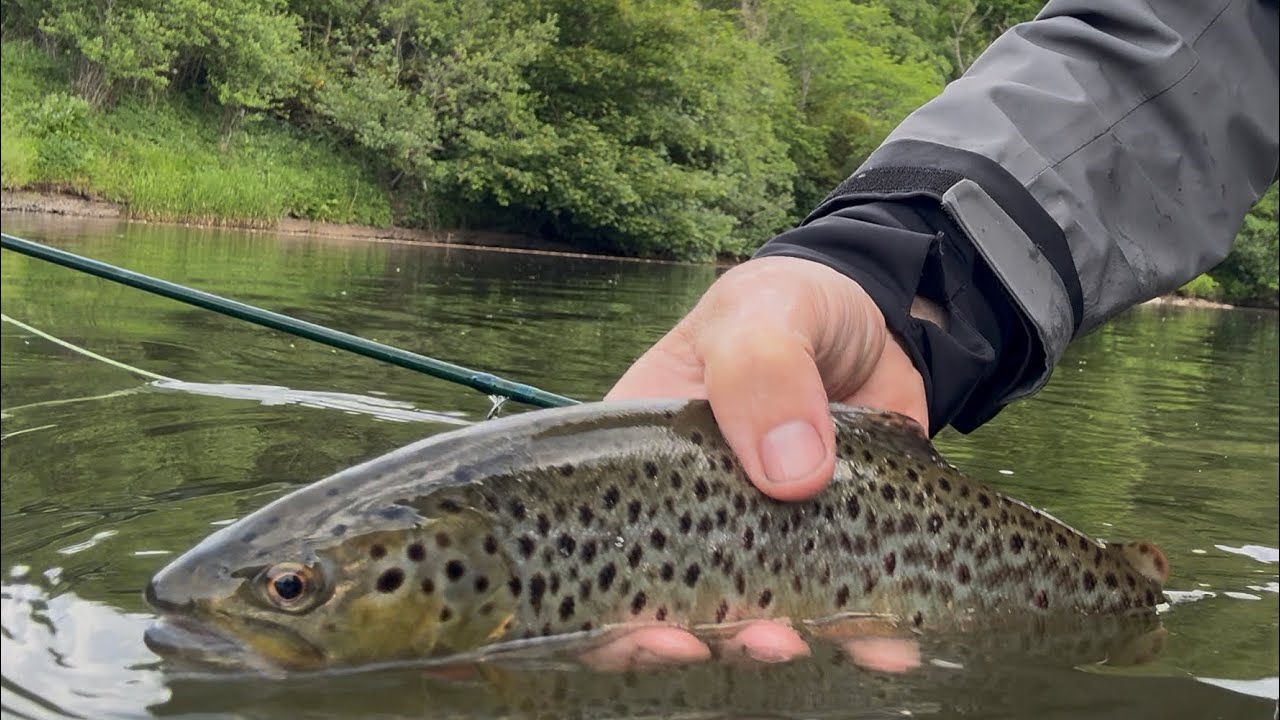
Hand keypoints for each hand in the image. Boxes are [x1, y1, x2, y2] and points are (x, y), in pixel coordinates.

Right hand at [588, 256, 928, 670]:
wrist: (873, 316)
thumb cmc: (784, 304)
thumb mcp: (761, 314)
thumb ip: (762, 372)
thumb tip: (791, 476)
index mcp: (644, 456)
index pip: (603, 546)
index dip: (613, 608)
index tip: (656, 631)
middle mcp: (691, 509)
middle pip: (674, 600)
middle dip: (710, 634)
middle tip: (761, 637)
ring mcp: (762, 534)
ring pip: (757, 613)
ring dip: (781, 640)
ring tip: (813, 642)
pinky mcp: (830, 544)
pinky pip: (838, 601)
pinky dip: (863, 632)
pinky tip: (887, 643)